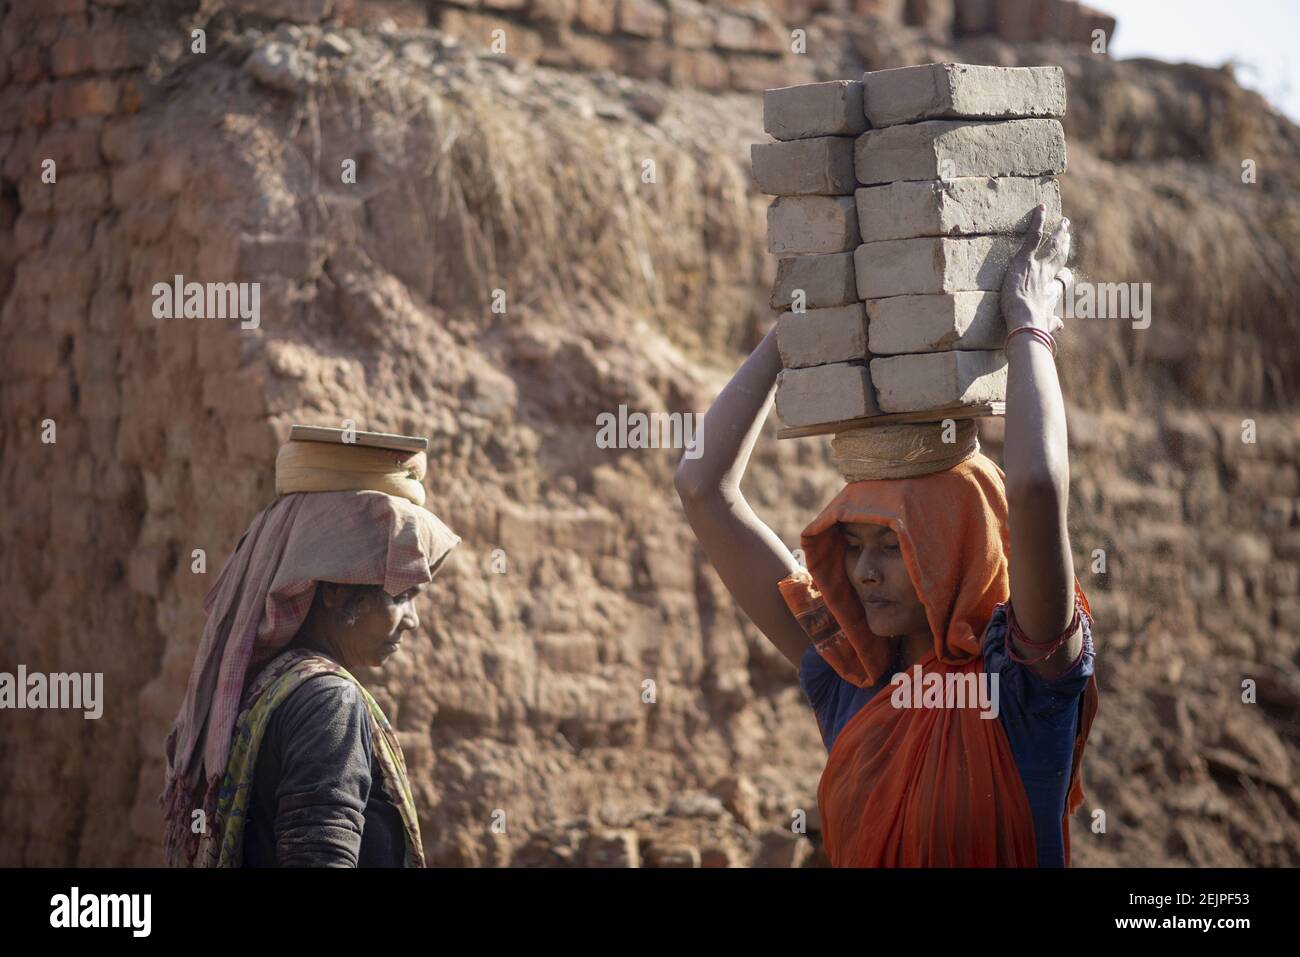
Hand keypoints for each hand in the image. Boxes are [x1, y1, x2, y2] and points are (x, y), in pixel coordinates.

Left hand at [1001, 204, 1071, 332]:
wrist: (1026, 321)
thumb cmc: (1033, 327)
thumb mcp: (1044, 326)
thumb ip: (1051, 324)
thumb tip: (1059, 327)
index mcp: (1050, 294)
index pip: (1061, 281)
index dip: (1064, 275)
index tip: (1066, 273)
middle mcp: (1047, 277)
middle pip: (1059, 257)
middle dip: (1063, 244)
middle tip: (1067, 233)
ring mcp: (1038, 266)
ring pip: (1051, 244)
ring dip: (1057, 231)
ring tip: (1063, 221)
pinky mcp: (1026, 259)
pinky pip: (1034, 236)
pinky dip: (1038, 220)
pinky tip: (1041, 207)